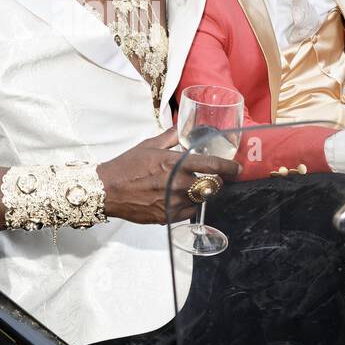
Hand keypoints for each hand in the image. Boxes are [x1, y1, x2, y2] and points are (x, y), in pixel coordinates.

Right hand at [99, 127, 240, 224]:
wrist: (108, 190)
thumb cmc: (127, 166)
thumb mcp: (149, 146)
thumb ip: (169, 137)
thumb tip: (179, 128)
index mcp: (176, 164)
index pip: (213, 167)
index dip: (229, 168)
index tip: (236, 169)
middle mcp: (178, 184)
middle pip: (211, 186)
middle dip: (214, 182)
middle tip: (211, 178)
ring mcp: (174, 203)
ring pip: (200, 200)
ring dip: (200, 194)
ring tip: (188, 188)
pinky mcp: (167, 216)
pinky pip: (189, 213)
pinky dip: (188, 206)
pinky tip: (178, 199)